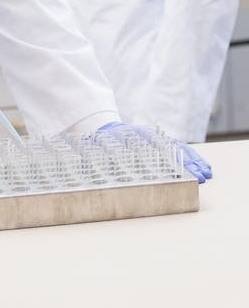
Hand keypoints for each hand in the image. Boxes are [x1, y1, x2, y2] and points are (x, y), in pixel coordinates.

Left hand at [98, 121, 212, 182]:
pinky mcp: (161, 145)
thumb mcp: (102, 149)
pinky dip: (191, 158)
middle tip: (202, 176)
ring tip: (207, 174)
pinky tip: (202, 168)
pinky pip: (179, 150)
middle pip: (173, 149)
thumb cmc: (104, 143)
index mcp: (137, 137)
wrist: (106, 130)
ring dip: (194, 162)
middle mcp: (151, 138)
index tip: (185, 170)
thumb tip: (99, 160)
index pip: (159, 148)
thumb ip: (106, 157)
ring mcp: (158, 141)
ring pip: (179, 149)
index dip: (173, 160)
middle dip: (189, 163)